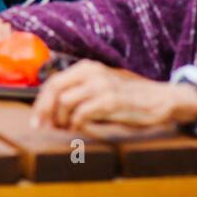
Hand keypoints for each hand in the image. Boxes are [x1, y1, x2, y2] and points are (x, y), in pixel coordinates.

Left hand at [30, 60, 196, 131]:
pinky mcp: (111, 100)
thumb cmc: (127, 96)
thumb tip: (50, 108)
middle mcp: (90, 72)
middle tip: (41, 127)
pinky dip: (77, 124)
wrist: (161, 98)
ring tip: (67, 129)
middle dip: (43, 111)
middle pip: (54, 90)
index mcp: (85, 67)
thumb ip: (78, 90)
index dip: (40, 102)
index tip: (35, 119)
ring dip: (62, 120)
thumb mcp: (100, 85)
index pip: (52, 82)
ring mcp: (101, 85)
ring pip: (65, 102)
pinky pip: (82, 113)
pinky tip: (81, 129)